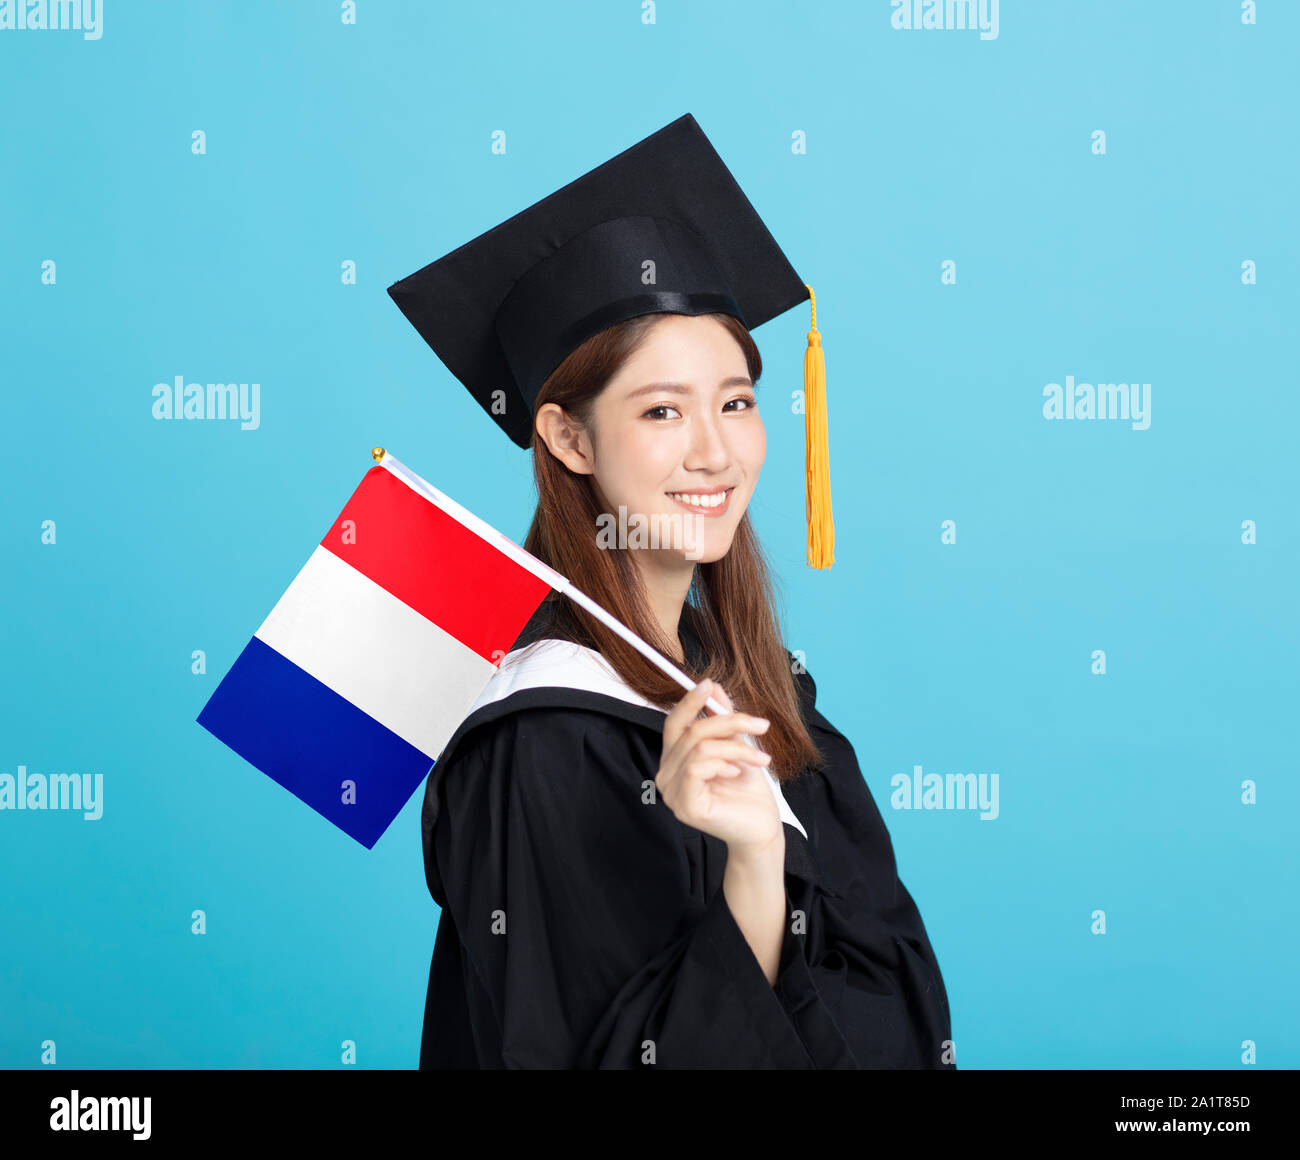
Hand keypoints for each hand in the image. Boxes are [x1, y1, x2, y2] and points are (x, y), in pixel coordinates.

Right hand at [655, 679, 782, 855]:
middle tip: (760, 724)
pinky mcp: (684, 806)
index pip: (674, 723)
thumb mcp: (736, 746)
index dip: (689, 701)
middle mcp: (666, 775)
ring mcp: (672, 793)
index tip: (709, 683)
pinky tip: (739, 772)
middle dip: (728, 722)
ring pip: (699, 748)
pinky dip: (723, 763)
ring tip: (760, 757)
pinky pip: (698, 768)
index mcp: (674, 760)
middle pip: (690, 731)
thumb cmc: (747, 791)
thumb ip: (721, 719)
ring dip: (736, 746)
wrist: (761, 827)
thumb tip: (713, 689)